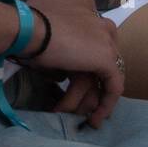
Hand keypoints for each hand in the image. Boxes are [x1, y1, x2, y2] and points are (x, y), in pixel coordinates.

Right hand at [21, 0, 123, 127]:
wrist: (34, 29)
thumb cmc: (34, 36)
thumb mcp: (53, 48)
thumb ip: (64, 60)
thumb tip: (61, 78)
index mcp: (93, 24)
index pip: (102, 54)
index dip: (97, 76)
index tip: (89, 93)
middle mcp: (104, 32)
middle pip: (107, 69)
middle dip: (100, 93)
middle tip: (93, 112)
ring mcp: (107, 44)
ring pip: (106, 81)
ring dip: (95, 104)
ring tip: (87, 121)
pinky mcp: (106, 59)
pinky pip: (113, 88)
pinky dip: (105, 106)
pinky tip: (94, 120)